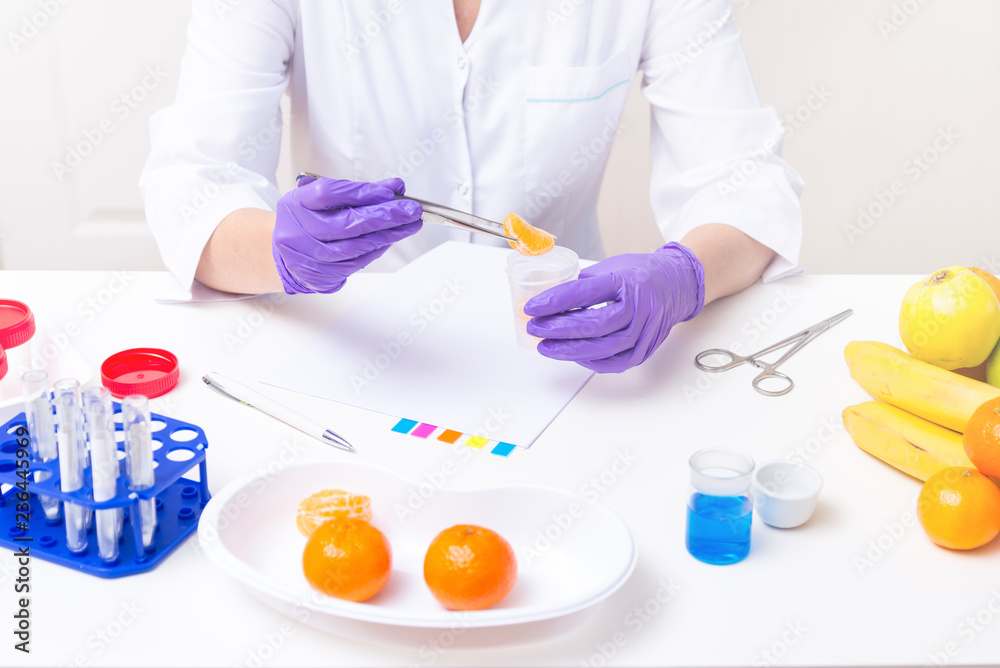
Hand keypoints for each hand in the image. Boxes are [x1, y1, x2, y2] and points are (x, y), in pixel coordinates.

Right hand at [272, 176, 422, 293]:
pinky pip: (355, 263)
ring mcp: (308, 257)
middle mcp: (299, 231)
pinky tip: (391, 239)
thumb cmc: (306, 220)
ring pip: (355, 247)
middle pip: (347, 223)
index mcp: (297, 204)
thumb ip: (356, 192)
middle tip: (411, 210)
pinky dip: (377, 250)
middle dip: (385, 216)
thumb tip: (394, 188)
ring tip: (410, 224)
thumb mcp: (321, 198)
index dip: (363, 192)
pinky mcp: (319, 276)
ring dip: (388, 235)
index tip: (392, 190)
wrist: (280, 253)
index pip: (331, 194)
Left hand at [524, 242, 704, 372]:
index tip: (533, 307)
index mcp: (629, 281)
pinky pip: (615, 362)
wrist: (679, 286)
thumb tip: (551, 299)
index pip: (586, 293)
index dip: (555, 301)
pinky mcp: (646, 349)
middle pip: (594, 325)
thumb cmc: (643, 274)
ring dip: (569, 350)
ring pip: (604, 348)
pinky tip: (572, 355)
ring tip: (545, 347)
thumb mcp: (613, 266)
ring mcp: (646, 331)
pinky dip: (591, 361)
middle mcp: (640, 308)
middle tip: (535, 328)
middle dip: (558, 329)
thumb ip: (584, 283)